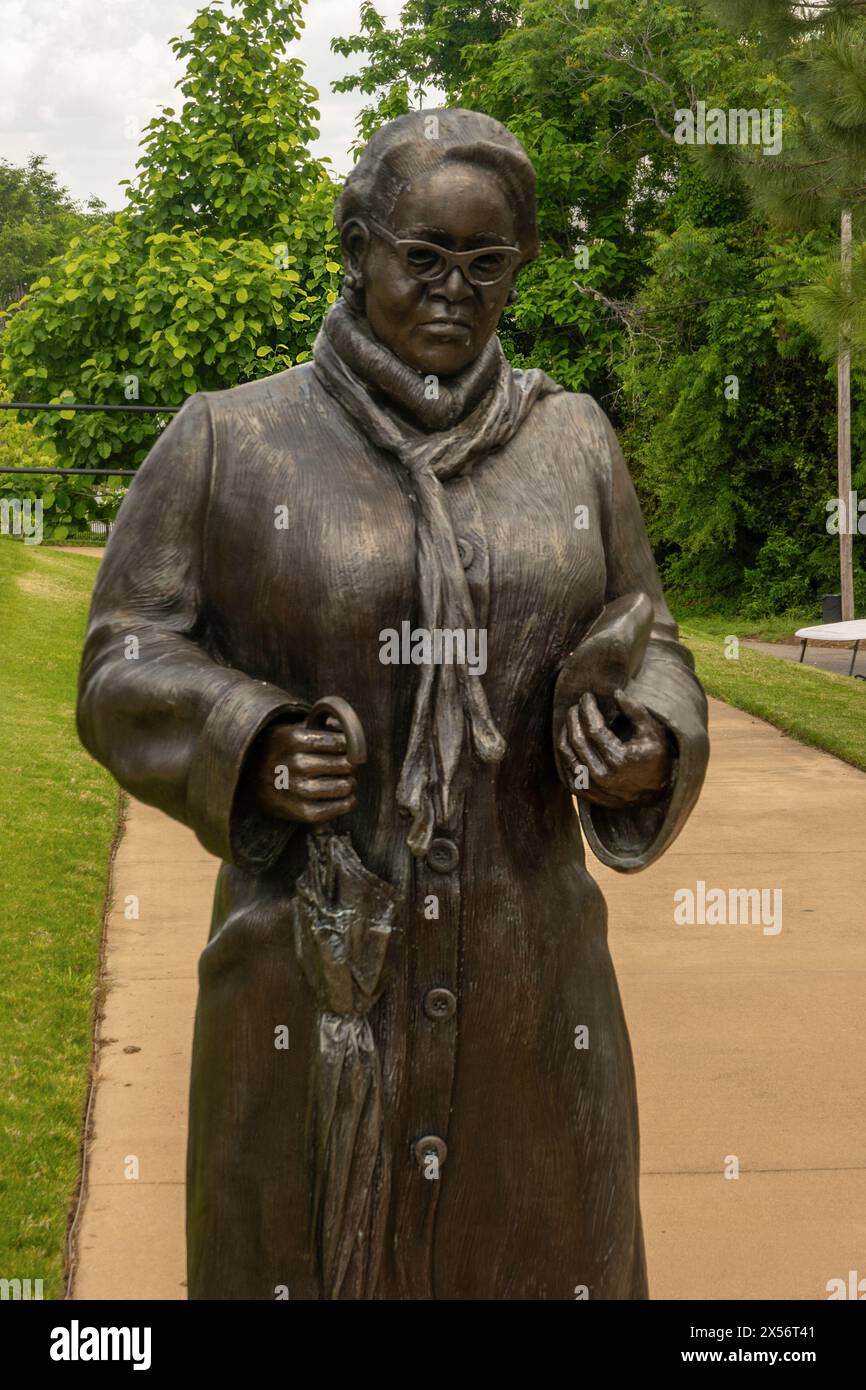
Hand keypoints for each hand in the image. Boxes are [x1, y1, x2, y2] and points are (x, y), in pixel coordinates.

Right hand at [242, 718, 357, 824]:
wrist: (248, 778)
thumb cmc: (279, 751)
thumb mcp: (292, 730)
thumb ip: (322, 725)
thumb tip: (351, 730)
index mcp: (293, 739)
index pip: (340, 742)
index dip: (349, 746)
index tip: (346, 749)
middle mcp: (295, 764)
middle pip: (345, 764)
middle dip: (351, 765)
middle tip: (347, 766)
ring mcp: (297, 789)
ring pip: (344, 786)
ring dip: (350, 783)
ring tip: (346, 781)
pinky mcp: (301, 812)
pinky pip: (337, 808)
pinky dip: (347, 803)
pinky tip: (345, 797)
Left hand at [556, 690, 672, 809]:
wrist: (656, 794)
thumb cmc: (656, 759)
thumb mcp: (653, 733)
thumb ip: (636, 711)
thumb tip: (616, 692)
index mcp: (619, 760)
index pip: (593, 728)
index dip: (587, 709)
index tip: (587, 696)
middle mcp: (602, 776)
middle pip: (577, 740)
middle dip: (574, 718)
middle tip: (576, 705)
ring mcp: (592, 788)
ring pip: (567, 755)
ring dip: (565, 733)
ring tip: (570, 718)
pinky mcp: (586, 794)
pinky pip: (566, 770)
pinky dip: (564, 753)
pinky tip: (568, 739)